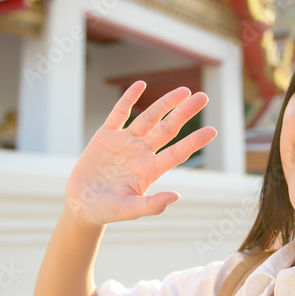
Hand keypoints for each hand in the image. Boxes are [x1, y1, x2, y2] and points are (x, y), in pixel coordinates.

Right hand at [65, 81, 216, 225]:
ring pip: (149, 118)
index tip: (212, 131)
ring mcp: (125, 142)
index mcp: (150, 170)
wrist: (82, 205)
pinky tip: (141, 85)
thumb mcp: (129, 210)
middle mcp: (141, 153)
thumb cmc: (107, 211)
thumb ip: (151, 205)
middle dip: (184, 113)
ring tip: (184, 90)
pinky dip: (129, 99)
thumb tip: (176, 196)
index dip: (194, 141)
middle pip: (168, 129)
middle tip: (203, 97)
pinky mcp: (106, 136)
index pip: (177, 153)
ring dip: (165, 103)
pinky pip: (119, 113)